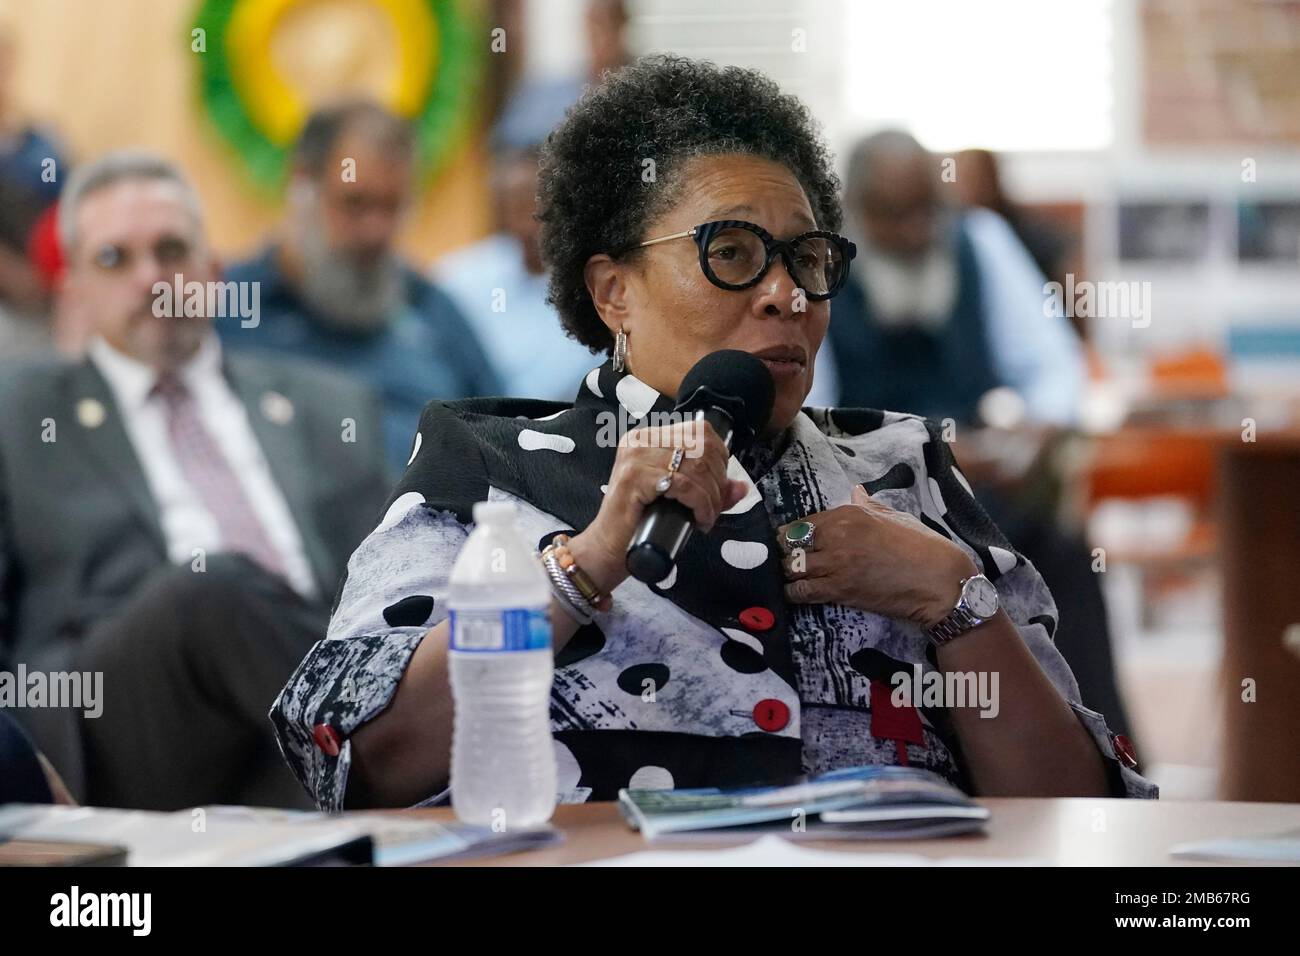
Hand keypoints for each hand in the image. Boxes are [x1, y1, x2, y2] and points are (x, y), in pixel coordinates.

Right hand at [567, 419, 746, 594]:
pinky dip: (701, 504)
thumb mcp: (679, 500)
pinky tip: (700, 519)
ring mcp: (635, 456)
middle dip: (718, 480)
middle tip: (714, 507)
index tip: (718, 486)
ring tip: (706, 516)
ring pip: (696, 466)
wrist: (609, 549)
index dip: (719, 457)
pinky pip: (685, 485)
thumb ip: (708, 490)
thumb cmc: (641, 524)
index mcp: (647, 437)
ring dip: (711, 496)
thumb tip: (742, 487)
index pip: (699, 430)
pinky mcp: (634, 477)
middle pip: (701, 446)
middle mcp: (639, 440)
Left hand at [778, 485, 977, 626]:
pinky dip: (794, 593)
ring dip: (788, 575)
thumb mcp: (895, 517)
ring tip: (791, 579)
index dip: (792, 536)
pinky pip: (801, 591)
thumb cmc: (923, 547)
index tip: (790, 544)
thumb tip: (857, 489)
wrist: (940, 581)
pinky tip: (797, 594)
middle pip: (790, 543)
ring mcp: (836, 563)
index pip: (803, 522)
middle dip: (785, 554)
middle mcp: (837, 534)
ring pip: (791, 568)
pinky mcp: (839, 590)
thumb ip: (869, 504)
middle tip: (786, 563)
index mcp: (850, 513)